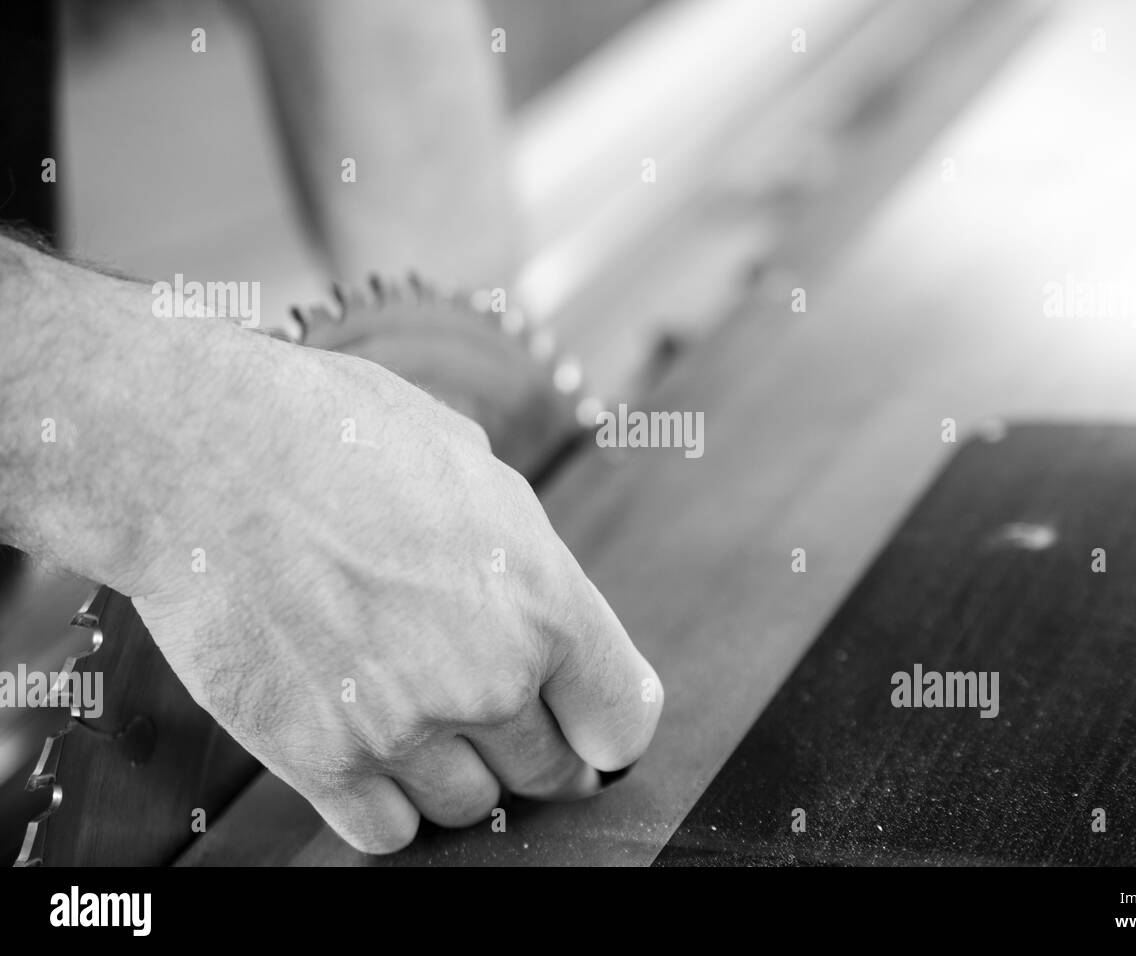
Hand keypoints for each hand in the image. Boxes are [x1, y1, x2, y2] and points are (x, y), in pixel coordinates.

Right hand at [118, 324, 661, 852]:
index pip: (623, 718)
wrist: (206, 458)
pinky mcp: (319, 758)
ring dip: (460, 774)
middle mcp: (488, 679)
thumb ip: (520, 551)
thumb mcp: (472, 466)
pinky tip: (374, 753)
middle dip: (536, 746)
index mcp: (545, 602)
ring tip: (425, 720)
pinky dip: (388, 805)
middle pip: (552, 770)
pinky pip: (387, 832)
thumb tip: (530, 587)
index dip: (608, 722)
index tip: (590, 723)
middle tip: (501, 716)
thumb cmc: (337, 436)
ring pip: (472, 807)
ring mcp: (404, 728)